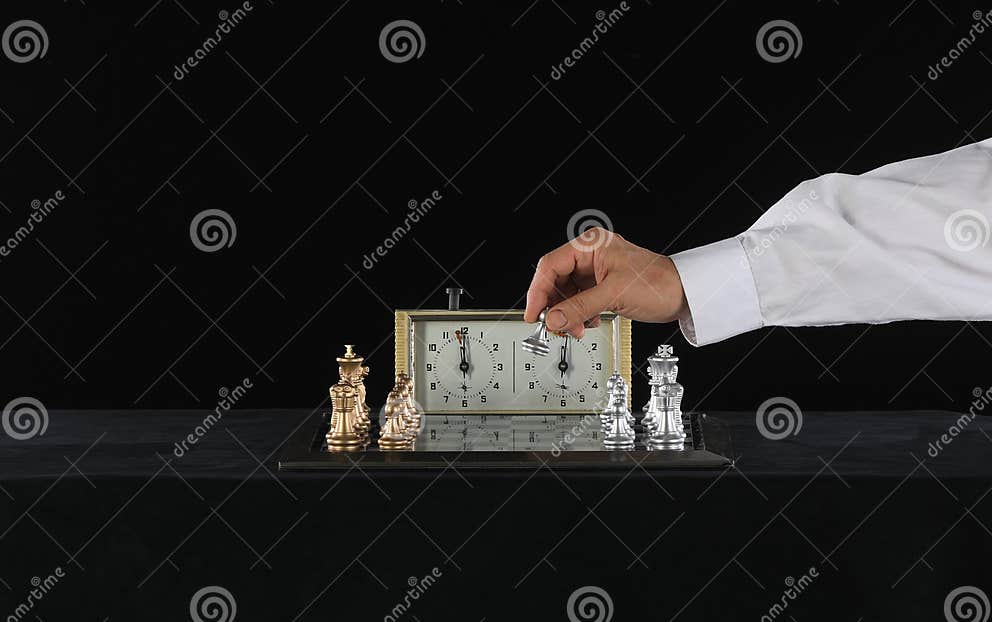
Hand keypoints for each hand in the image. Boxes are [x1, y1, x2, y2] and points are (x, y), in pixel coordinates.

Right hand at [524, 228, 687, 337]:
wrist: (684, 294)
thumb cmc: (658, 283)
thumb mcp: (614, 295)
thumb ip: (579, 307)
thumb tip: (552, 319)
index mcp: (590, 245)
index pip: (550, 265)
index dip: (538, 291)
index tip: (533, 313)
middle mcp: (590, 255)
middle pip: (556, 280)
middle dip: (554, 306)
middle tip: (554, 325)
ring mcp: (596, 271)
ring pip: (566, 293)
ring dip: (566, 314)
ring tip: (574, 328)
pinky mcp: (602, 286)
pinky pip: (579, 300)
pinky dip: (578, 315)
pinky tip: (585, 323)